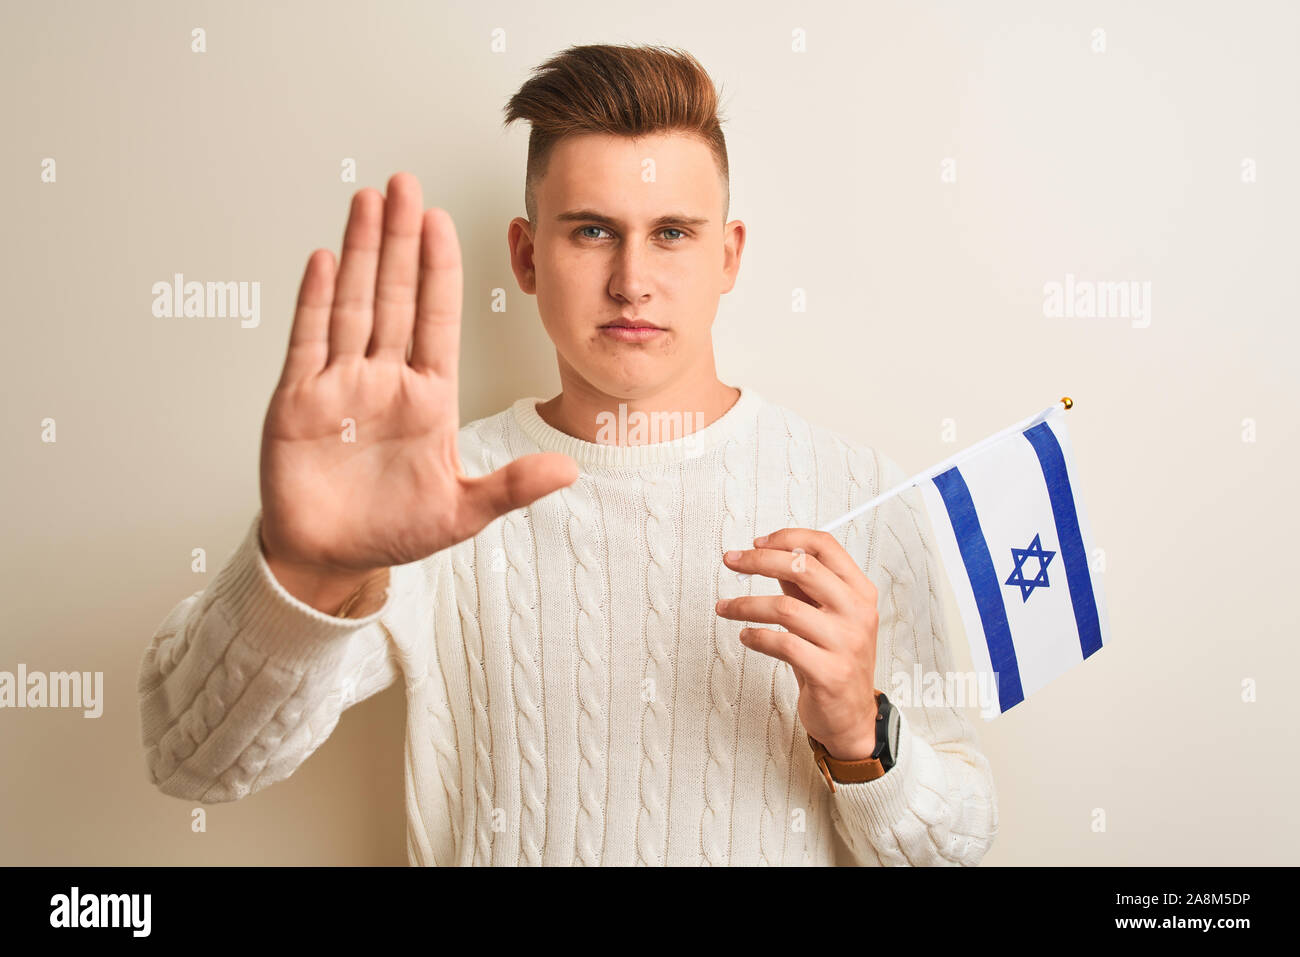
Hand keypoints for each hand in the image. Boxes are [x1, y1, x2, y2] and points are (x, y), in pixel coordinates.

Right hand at [258, 173, 578, 603]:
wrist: (331, 557)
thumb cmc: (394, 531)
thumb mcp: (461, 513)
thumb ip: (512, 487)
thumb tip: (569, 470)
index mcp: (429, 398)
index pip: (437, 319)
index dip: (439, 270)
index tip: (443, 223)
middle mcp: (386, 380)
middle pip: (394, 296)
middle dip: (399, 240)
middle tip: (405, 184)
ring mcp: (341, 384)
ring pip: (352, 304)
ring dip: (358, 252)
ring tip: (367, 201)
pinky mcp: (298, 399)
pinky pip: (308, 339)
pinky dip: (314, 299)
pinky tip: (324, 258)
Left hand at [717, 529, 879, 759]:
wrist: (852, 716)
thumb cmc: (836, 661)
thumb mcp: (826, 616)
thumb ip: (803, 586)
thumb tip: (769, 554)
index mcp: (860, 591)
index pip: (825, 546)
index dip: (787, 538)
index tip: (757, 543)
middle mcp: (857, 613)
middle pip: (803, 568)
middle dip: (758, 561)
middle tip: (732, 561)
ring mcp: (846, 643)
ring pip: (785, 608)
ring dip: (747, 604)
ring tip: (726, 607)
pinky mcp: (829, 672)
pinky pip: (782, 644)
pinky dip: (756, 637)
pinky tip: (746, 636)